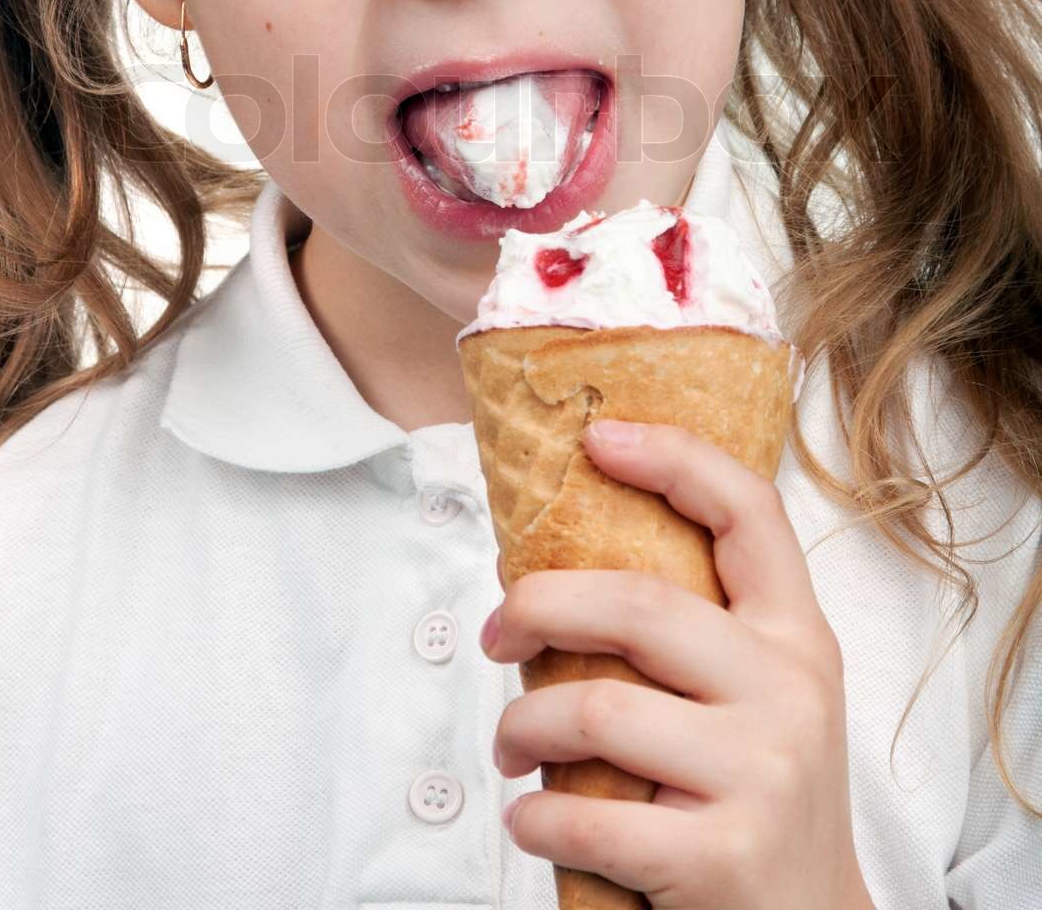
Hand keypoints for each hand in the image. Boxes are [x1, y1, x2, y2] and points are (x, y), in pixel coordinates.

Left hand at [481, 420, 873, 909]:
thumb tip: (561, 563)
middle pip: (637, 603)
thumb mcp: (761, 694)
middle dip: (538, 606)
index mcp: (798, 635)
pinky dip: (534, 820)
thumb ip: (702, 629)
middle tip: (497, 632)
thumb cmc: (756, 793)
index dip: (674, 456)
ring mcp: (763, 773)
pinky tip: (531, 821)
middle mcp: (790, 690)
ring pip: (595, 709)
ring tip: (511, 746)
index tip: (598, 437)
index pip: (748, 512)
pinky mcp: (723, 857)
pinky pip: (588, 816)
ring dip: (520, 727)